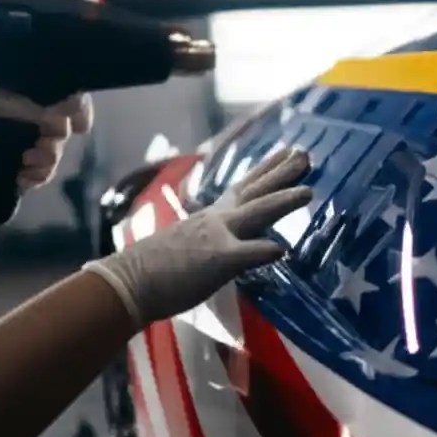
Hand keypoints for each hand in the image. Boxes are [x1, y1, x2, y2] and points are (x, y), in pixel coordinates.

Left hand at [0, 85, 92, 191]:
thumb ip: (23, 104)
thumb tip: (57, 116)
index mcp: (30, 97)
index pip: (70, 97)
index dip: (78, 110)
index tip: (74, 122)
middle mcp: (36, 119)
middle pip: (67, 128)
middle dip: (56, 140)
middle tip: (39, 144)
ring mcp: (33, 145)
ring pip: (57, 153)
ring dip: (46, 161)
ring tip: (25, 163)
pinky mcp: (27, 169)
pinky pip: (46, 174)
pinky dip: (37, 177)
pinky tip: (21, 177)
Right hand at [82, 148, 312, 327]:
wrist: (128, 283)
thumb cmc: (156, 270)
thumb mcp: (190, 246)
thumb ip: (212, 240)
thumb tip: (227, 245)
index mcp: (212, 217)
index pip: (244, 188)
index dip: (268, 171)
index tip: (287, 153)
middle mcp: (217, 220)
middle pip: (256, 191)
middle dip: (283, 173)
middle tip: (306, 154)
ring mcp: (219, 237)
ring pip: (258, 212)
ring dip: (284, 200)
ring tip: (308, 192)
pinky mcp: (219, 260)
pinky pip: (249, 253)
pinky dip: (266, 249)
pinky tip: (283, 249)